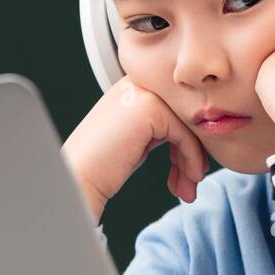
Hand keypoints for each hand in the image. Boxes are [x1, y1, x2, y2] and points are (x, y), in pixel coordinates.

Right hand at [61, 76, 207, 224]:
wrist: (78, 178)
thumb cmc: (102, 166)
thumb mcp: (136, 139)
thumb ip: (160, 129)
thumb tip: (196, 139)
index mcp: (132, 89)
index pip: (174, 111)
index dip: (184, 143)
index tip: (185, 172)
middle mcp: (136, 85)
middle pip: (182, 117)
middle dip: (190, 154)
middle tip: (192, 182)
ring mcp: (143, 94)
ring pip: (187, 127)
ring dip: (192, 162)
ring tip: (190, 188)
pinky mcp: (150, 109)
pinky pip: (185, 135)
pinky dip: (191, 160)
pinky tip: (188, 180)